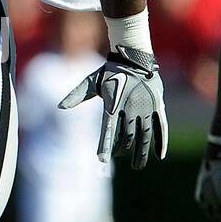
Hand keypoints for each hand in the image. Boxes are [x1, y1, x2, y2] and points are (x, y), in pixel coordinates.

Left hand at [59, 47, 168, 169]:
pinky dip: (161, 142)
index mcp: (113, 105)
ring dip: (141, 152)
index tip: (102, 160)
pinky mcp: (158, 105)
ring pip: (144, 135)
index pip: (107, 130)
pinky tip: (160, 155)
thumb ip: (77, 95)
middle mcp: (130, 108)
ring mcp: (146, 107)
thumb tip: (59, 106)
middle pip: (126, 137)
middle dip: (121, 149)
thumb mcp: (91, 81)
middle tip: (117, 155)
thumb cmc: (110, 71)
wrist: (134, 56)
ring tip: (138, 165)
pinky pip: (161, 127)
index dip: (105, 145)